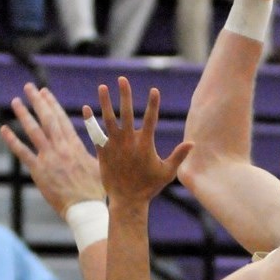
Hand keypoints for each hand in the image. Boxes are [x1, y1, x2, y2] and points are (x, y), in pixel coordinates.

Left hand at [0, 84, 105, 217]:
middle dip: (37, 101)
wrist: (86, 208)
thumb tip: (102, 131)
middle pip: (47, 119)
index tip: (44, 92)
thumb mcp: (100, 163)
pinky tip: (4, 129)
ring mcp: (48, 159)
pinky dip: (13, 140)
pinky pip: (22, 153)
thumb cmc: (96, 189)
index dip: (51, 104)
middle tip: (29, 87)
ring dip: (24, 115)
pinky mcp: (38, 171)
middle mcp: (60, 148)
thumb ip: (98, 146)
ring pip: (33, 131)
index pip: (61, 118)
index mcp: (75, 145)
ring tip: (15, 101)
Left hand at [92, 77, 192, 205]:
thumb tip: (192, 143)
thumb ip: (178, 156)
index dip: (152, 104)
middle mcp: (128, 142)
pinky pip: (95, 133)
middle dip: (125, 95)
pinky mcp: (102, 152)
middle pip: (126, 113)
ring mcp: (114, 146)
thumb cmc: (149, 187)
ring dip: (105, 102)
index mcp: (145, 145)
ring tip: (102, 87)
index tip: (153, 90)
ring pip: (108, 120)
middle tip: (122, 79)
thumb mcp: (167, 172)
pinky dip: (90, 121)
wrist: (127, 201)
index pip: (150, 120)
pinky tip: (86, 108)